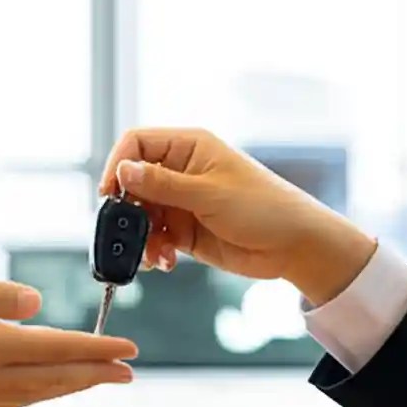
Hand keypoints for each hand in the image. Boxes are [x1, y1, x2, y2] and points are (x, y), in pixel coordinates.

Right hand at [0, 268, 137, 406]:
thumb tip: (37, 306)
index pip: (58, 348)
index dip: (97, 350)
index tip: (128, 350)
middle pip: (55, 379)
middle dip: (95, 374)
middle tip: (127, 372)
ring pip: (34, 396)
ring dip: (69, 388)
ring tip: (94, 380)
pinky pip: (8, 405)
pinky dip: (35, 397)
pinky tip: (41, 391)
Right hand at [98, 127, 376, 304]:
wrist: (295, 246)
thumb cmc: (263, 208)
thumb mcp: (209, 194)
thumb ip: (162, 184)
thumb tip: (123, 170)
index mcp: (189, 148)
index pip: (137, 143)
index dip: (119, 165)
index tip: (112, 193)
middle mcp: (182, 172)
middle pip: (134, 182)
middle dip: (128, 209)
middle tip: (129, 231)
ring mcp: (182, 202)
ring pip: (141, 214)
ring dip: (140, 236)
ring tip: (154, 255)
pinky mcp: (186, 230)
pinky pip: (155, 237)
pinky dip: (153, 250)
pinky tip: (166, 262)